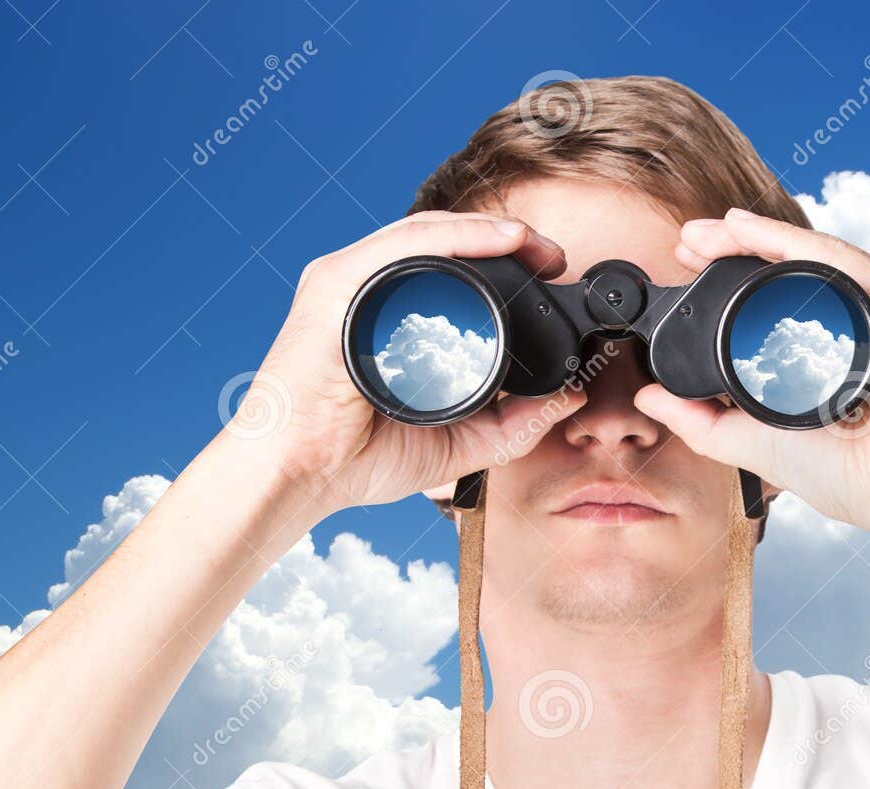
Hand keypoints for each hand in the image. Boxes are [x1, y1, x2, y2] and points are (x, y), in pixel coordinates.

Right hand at [230, 211, 585, 511]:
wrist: (299, 476)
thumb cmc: (358, 460)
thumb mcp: (459, 442)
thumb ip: (514, 423)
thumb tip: (570, 396)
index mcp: (390, 319)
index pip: (453, 274)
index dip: (506, 267)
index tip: (551, 278)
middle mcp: (368, 293)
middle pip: (444, 245)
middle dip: (506, 242)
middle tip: (554, 256)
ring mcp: (349, 283)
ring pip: (428, 235)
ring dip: (488, 231)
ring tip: (535, 243)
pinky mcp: (334, 284)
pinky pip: (404, 245)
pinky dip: (456, 236)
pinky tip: (499, 239)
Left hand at [634, 207, 869, 537]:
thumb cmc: (856, 479)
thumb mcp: (757, 444)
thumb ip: (703, 423)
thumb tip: (648, 399)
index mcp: (833, 347)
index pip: (776, 298)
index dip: (728, 275)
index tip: (683, 263)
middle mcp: (862, 320)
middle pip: (793, 270)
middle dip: (734, 247)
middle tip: (685, 240)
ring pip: (814, 257)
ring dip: (758, 237)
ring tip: (710, 231)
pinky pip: (844, 262)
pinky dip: (795, 244)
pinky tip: (754, 233)